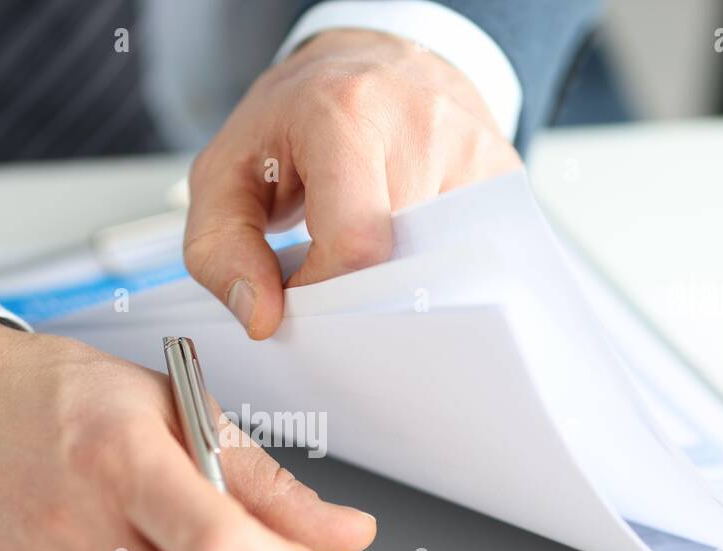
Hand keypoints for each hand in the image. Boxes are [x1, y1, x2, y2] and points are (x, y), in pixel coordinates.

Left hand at [185, 28, 521, 338]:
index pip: (353, 245)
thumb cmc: (293, 122)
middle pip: (398, 262)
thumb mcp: (225, 176)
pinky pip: (470, 253)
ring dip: (397, 273)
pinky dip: (433, 262)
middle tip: (330, 265)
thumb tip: (261, 318)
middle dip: (359, 287)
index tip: (301, 284)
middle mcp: (420, 121)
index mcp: (345, 112)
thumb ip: (221, 252)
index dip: (321, 289)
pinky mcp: (501, 172)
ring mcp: (472, 146)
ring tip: (369, 235)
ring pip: (437, 265)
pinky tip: (406, 234)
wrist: (368, 59)